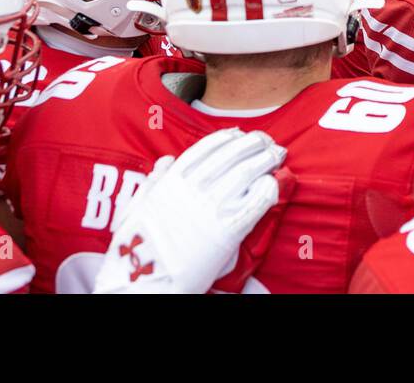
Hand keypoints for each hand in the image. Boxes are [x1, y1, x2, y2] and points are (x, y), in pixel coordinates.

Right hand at [93, 129, 285, 293]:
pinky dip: (268, 188)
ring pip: (247, 172)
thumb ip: (152, 182)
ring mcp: (212, 208)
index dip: (228, 137)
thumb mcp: (136, 206)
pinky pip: (255, 202)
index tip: (240, 133)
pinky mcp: (228, 231)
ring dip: (266, 159)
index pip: (208, 147)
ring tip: (278, 154)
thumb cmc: (136, 246)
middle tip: (267, 141)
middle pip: (233, 155)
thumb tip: (167, 161)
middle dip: (254, 143)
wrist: (144, 280)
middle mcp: (195, 188)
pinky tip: (274, 182)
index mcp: (173, 180)